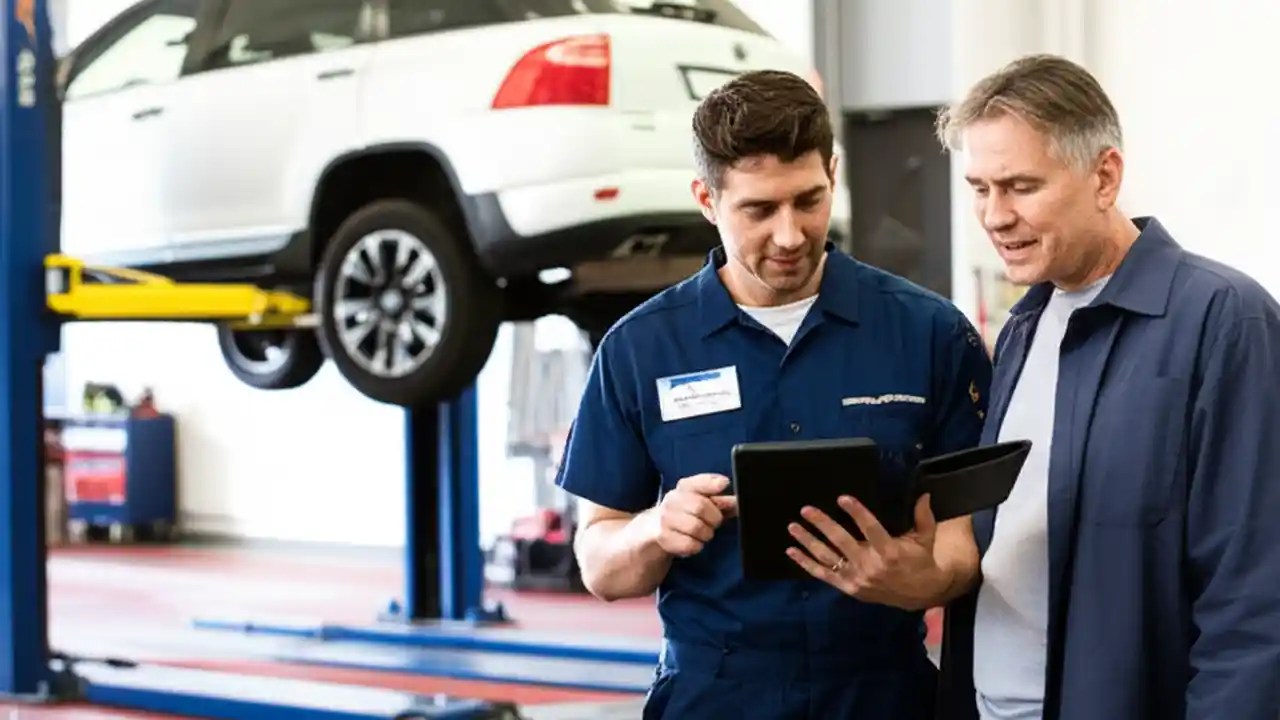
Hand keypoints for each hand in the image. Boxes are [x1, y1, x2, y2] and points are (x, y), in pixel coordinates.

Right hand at [651, 473, 737, 557]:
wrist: (658, 527)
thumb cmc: (688, 513)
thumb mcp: (704, 501)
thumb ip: (721, 499)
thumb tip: (735, 501)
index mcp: (684, 488)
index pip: (698, 482)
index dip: (712, 483)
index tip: (725, 484)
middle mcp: (672, 500)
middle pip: (700, 506)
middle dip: (714, 517)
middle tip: (714, 522)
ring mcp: (665, 519)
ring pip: (696, 528)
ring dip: (706, 533)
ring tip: (704, 532)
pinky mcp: (664, 538)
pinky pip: (689, 544)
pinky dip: (697, 545)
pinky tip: (694, 541)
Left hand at [785, 494, 947, 610]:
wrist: (920, 594)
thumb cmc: (921, 561)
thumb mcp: (926, 539)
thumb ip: (923, 517)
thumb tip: (923, 494)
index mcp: (890, 552)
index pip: (871, 529)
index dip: (857, 513)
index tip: (843, 498)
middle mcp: (870, 566)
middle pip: (842, 542)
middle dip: (823, 524)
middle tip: (806, 509)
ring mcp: (857, 578)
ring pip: (828, 558)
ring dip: (808, 541)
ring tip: (793, 526)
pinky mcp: (848, 587)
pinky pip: (823, 575)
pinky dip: (806, 563)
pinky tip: (792, 551)